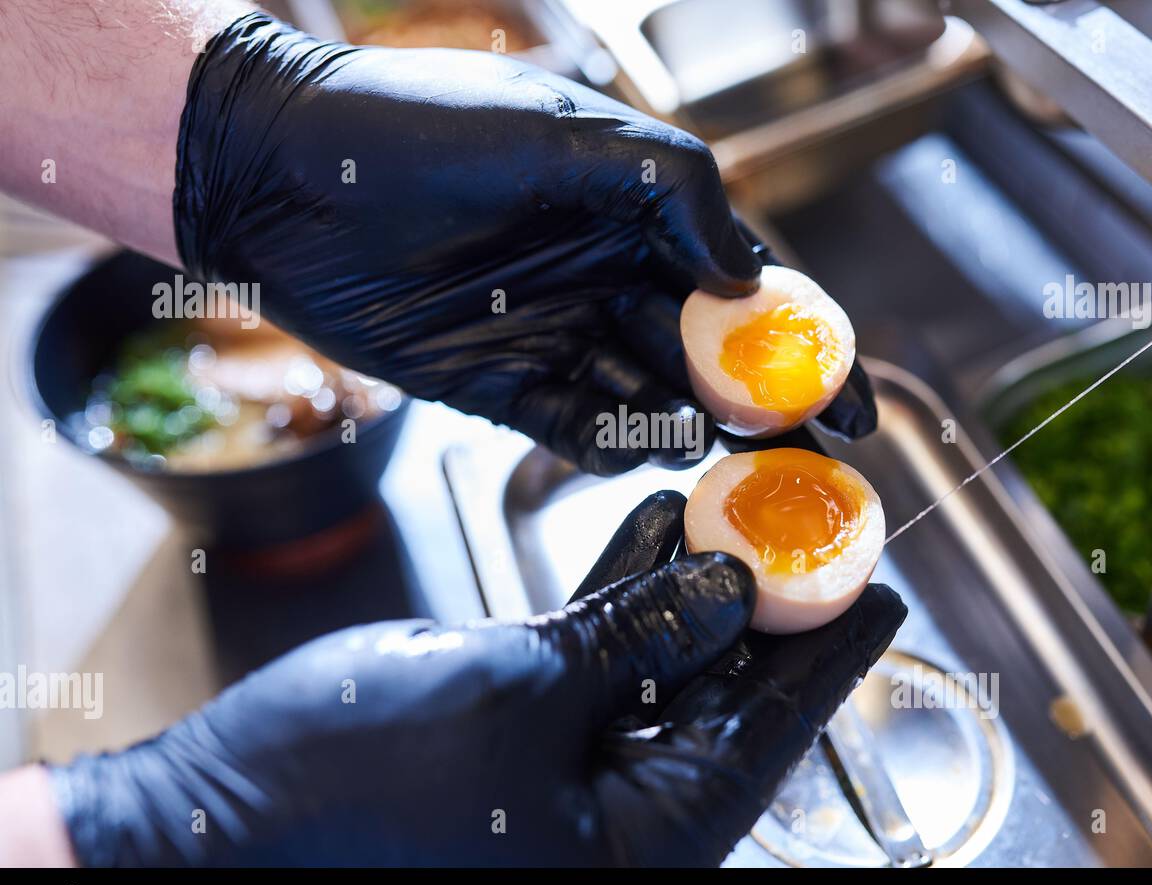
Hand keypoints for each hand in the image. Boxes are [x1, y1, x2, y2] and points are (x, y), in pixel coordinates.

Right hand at [50, 492, 906, 865]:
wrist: (206, 817)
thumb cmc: (348, 783)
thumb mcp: (520, 689)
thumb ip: (638, 637)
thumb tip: (733, 592)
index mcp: (641, 843)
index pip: (767, 738)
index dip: (828, 656)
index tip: (882, 591)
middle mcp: (616, 823)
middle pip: (723, 699)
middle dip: (765, 607)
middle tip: (812, 527)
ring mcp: (565, 777)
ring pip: (662, 667)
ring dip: (695, 588)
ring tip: (739, 506)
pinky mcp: (516, 731)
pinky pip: (597, 658)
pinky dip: (625, 595)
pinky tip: (652, 528)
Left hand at [173, 13, 875, 474]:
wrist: (278, 177)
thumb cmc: (416, 128)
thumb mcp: (563, 130)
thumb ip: (671, 188)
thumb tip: (746, 274)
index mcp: (637, 210)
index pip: (746, 286)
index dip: (804, 345)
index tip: (850, 400)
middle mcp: (607, 276)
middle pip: (710, 359)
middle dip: (765, 412)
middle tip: (811, 463)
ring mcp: (558, 334)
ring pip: (650, 400)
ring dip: (694, 433)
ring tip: (736, 466)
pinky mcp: (501, 386)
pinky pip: (575, 428)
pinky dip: (612, 445)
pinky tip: (642, 451)